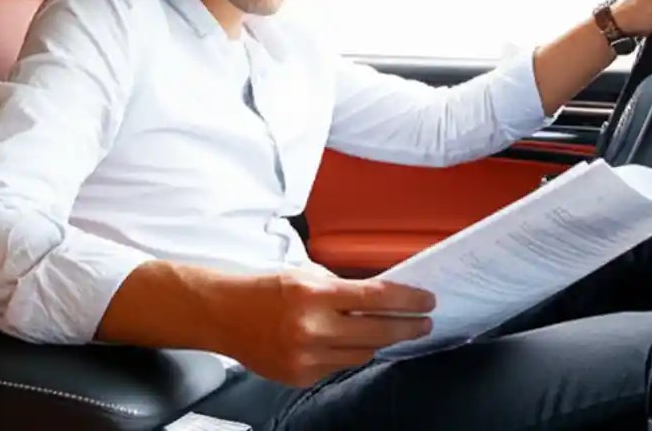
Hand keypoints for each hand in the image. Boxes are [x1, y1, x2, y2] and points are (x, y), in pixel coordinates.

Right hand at [211, 267, 434, 386]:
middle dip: (407, 327)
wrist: (224, 315)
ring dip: (378, 342)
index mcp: (315, 295)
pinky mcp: (300, 377)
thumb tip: (382, 295)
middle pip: (378, 332)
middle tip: (424, 322)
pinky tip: (346, 343)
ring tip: (389, 331)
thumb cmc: (265, 290)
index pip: (376, 298)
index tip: (427, 301)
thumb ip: (342, 287)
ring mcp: (306, 356)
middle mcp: (312, 328)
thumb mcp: (306, 275)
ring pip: (362, 354)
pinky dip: (346, 354)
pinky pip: (338, 367)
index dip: (408, 301)